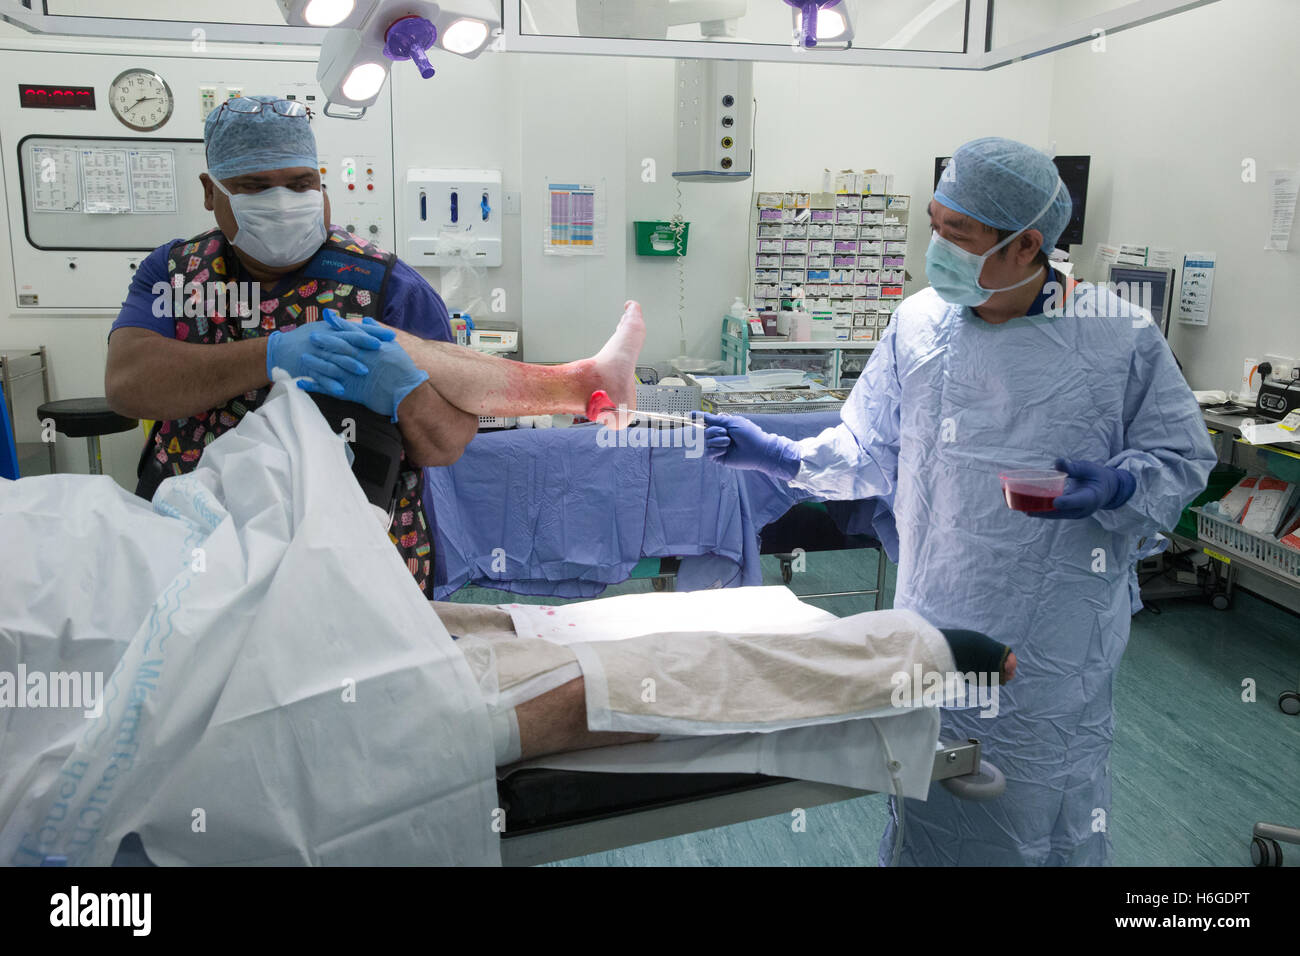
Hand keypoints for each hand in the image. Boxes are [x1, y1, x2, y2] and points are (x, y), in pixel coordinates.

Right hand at [265, 310, 393, 381]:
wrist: (280, 350)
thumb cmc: (308, 338)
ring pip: (334, 361)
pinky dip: (330, 384)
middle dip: (363, 347)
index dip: (370, 334)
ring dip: (348, 366)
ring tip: (363, 372)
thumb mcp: (326, 329)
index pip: (354, 331)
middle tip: (380, 351)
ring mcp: (316, 357)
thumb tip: (372, 327)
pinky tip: (341, 390)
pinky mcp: (308, 371)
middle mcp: (325, 342)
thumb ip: (349, 329)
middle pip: (346, 344)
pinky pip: (320, 379)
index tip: (387, 338)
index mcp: (331, 331)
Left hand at [297, 312, 428, 421]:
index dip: (338, 325)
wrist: (406, 393)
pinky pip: (328, 388)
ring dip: (315, 363)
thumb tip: (365, 320)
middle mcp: (358, 358)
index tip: (326, 317)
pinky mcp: (349, 391)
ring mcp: (352, 374)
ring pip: (329, 367)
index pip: (350, 332)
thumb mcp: (392, 347)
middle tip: (310, 336)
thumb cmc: (402, 370)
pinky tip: (302, 384)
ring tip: (302, 359)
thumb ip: (377, 333)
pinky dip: (314, 386)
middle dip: (323, 341)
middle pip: (337, 347)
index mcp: (368, 347)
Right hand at [701, 412, 801, 480]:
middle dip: (713, 431)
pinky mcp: (718, 458)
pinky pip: (708, 453)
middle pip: (704, 432)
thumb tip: (695, 413)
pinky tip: (724, 450)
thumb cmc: (748, 433)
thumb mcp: (730, 422)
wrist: (758, 450)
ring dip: (718, 441)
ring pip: (706, 443)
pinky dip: (715, 450)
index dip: (698, 419)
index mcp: (722, 426)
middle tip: (726, 433)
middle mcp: (718, 436)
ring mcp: (718, 447)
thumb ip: (712, 419)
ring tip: (729, 443)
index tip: (688, 415)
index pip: (706, 422)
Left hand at [1029, 458, 1135, 519]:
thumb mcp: (1089, 468)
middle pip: (1063, 512)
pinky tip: (1028, 508)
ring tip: (1023, 509)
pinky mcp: (1070, 514)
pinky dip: (1043, 511)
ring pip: (1057, 515)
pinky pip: (1055, 514)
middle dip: (1045, 512)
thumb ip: (1074, 467)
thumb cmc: (1096, 476)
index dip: (1067, 502)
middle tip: (1027, 510)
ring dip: (1040, 513)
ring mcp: (1076, 514)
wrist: (1106, 490)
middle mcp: (1084, 509)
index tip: (1055, 501)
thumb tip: (1058, 462)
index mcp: (1092, 496)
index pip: (1079, 500)